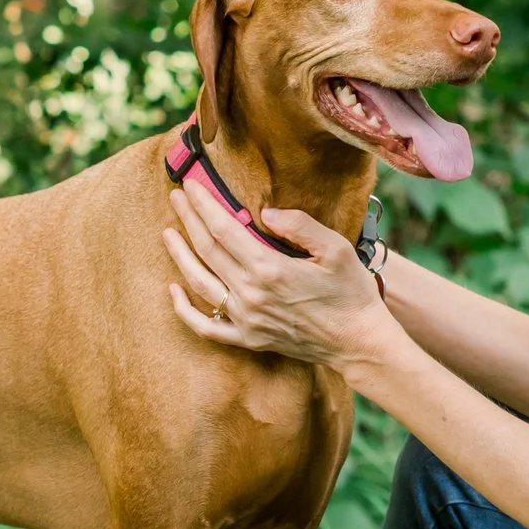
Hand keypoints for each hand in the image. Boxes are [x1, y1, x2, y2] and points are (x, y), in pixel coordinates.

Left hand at [163, 185, 398, 368]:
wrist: (359, 342)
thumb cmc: (352, 292)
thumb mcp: (336, 248)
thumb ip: (299, 225)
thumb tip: (266, 213)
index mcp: (270, 269)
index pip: (223, 229)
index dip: (203, 205)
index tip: (191, 185)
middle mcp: (251, 295)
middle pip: (207, 250)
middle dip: (188, 220)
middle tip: (176, 196)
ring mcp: (246, 320)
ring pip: (200, 283)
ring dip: (180, 256)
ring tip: (168, 233)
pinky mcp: (248, 339)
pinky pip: (206, 327)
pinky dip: (184, 310)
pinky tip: (173, 291)